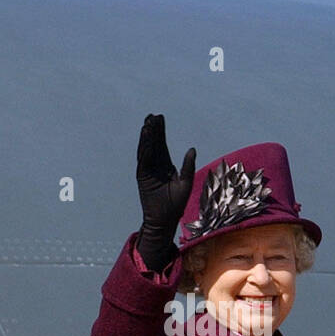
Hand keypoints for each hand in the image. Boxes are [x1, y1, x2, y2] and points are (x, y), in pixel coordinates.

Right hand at [135, 114, 194, 269]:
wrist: (165, 220)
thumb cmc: (176, 205)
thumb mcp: (186, 182)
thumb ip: (188, 166)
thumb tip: (192, 149)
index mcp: (166, 166)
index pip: (162, 145)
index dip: (160, 132)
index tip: (160, 118)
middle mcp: (155, 166)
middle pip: (153, 144)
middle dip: (153, 130)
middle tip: (152, 115)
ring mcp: (147, 171)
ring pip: (146, 150)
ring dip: (146, 137)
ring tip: (147, 123)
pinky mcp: (142, 177)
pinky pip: (143, 160)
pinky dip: (144, 149)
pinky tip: (145, 138)